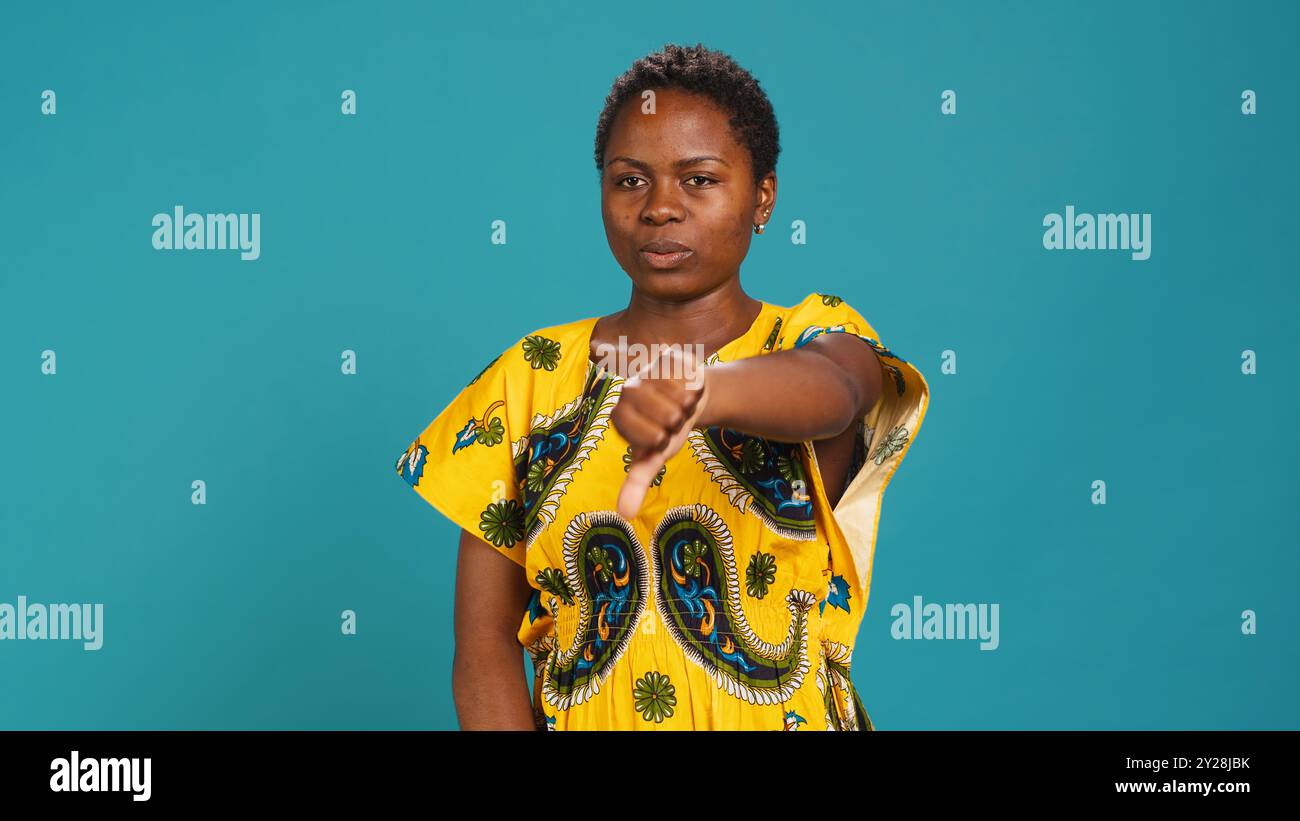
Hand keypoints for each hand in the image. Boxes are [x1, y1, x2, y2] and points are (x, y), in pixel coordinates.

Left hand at [612, 345, 710, 519]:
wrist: (687, 400)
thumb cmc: (666, 432)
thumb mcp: (652, 457)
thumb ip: (636, 483)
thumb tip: (624, 514)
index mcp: (619, 416)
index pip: (651, 436)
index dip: (664, 439)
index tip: (660, 436)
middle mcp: (627, 391)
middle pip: (668, 416)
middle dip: (678, 423)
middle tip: (673, 418)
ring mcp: (646, 371)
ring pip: (681, 397)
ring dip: (687, 406)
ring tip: (679, 402)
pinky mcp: (666, 356)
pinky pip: (691, 379)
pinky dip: (694, 387)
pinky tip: (684, 384)